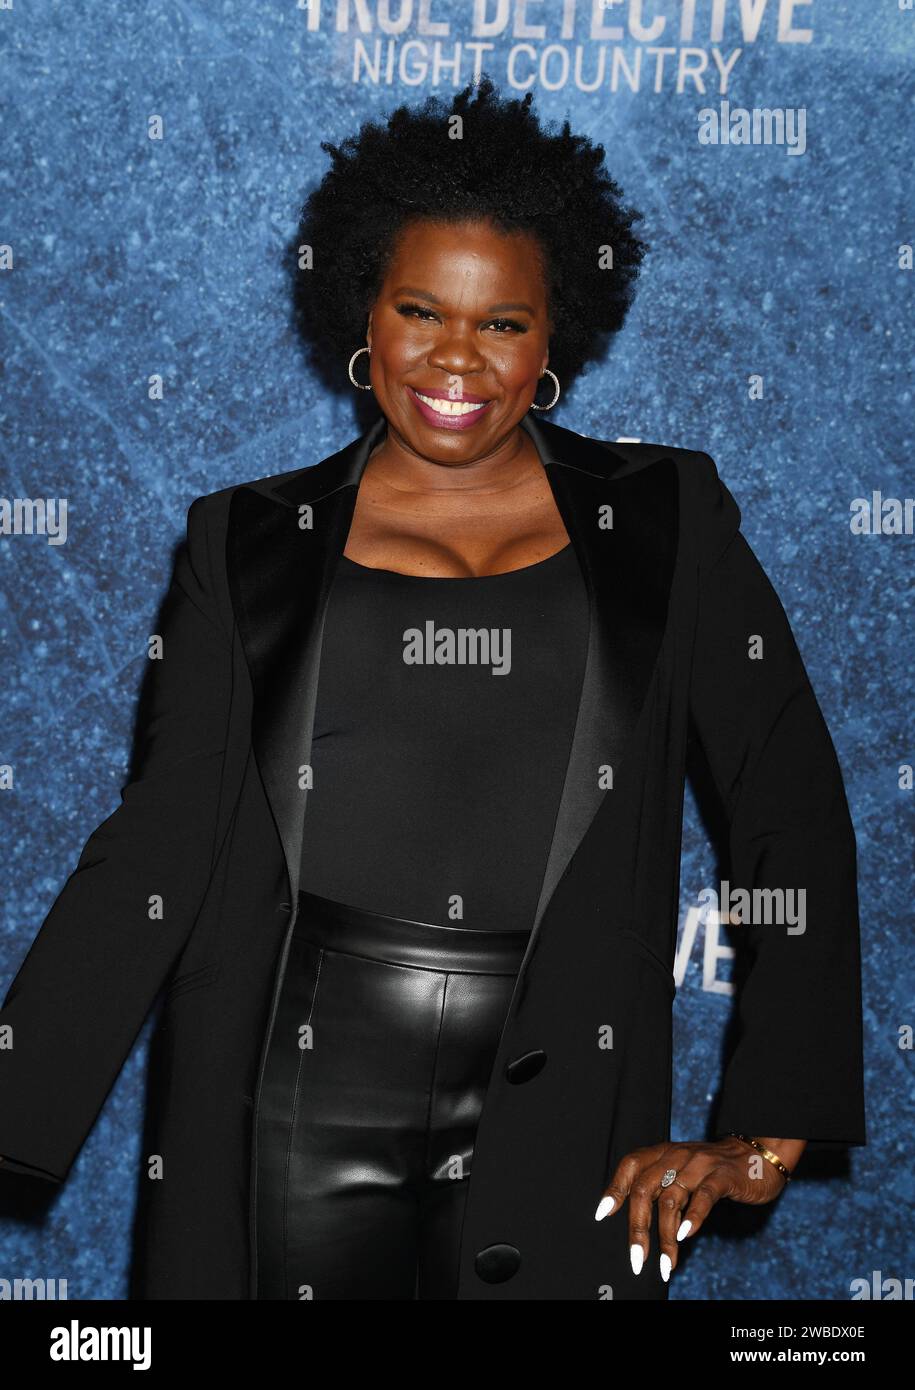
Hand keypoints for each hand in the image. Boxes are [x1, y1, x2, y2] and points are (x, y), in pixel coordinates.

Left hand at [593, 1135, 797, 1282]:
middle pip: (645, 1189)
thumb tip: (636, 1223)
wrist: (755, 1155)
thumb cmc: (712, 1170)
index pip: (630, 1165)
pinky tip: (687, 1237)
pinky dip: (693, 1218)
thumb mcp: (681, 1170)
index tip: (602, 1215)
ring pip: (671, 1200)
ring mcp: (699, 1164)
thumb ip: (660, 1187)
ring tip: (666, 1264)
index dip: (614, 1189)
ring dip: (666, 1236)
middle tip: (636, 1258)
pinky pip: (703, 1197)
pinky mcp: (722, 1176)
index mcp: (663, 1152)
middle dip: (638, 1228)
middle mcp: (676, 1155)